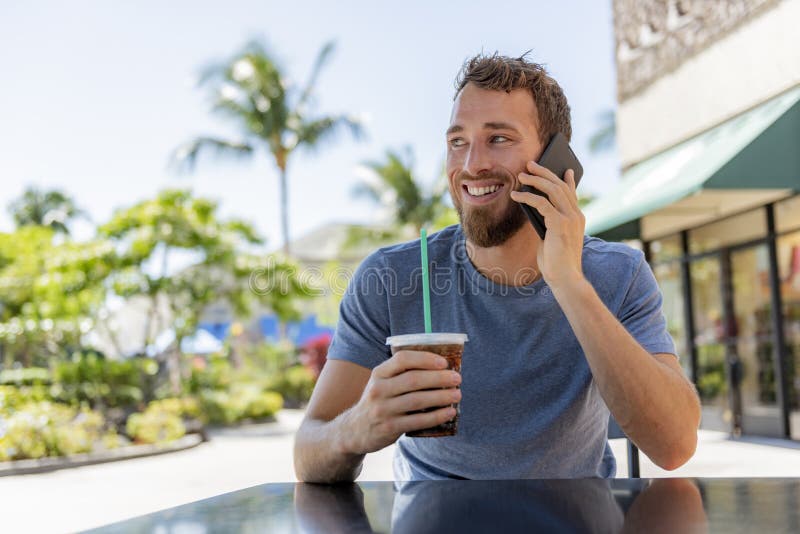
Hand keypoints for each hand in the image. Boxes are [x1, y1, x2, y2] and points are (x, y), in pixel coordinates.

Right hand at [344, 350, 460, 454]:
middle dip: (439, 378)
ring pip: (417, 400)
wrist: (354, 430)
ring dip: (441, 397)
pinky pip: (417, 420)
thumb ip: (403, 374)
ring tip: (457, 394)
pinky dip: (436, 416)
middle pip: (413, 380)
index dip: (425, 359)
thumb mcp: (382, 383)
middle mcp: (379, 389)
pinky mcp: (389, 427)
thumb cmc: (379, 401)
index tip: (444, 362)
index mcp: (379, 373)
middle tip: (457, 378)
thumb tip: (440, 367)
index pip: (402, 359)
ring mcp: (383, 409)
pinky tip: (449, 412)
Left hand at [510, 161, 584, 288]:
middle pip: (560, 186)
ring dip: (535, 180)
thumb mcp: (552, 237)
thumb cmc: (556, 261)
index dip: (568, 180)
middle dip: (544, 173)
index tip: (566, 169)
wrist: (564, 277)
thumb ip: (549, 222)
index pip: (572, 193)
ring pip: (552, 190)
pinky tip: (515, 195)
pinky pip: (541, 203)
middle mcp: (576, 215)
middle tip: (530, 164)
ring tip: (521, 175)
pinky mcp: (559, 224)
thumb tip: (534, 208)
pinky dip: (527, 197)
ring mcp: (570, 218)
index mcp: (577, 218)